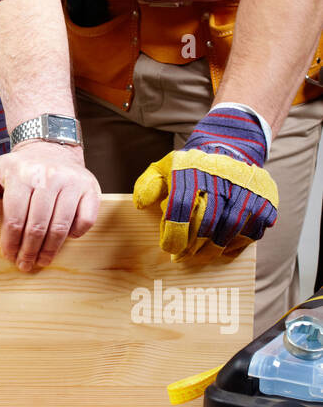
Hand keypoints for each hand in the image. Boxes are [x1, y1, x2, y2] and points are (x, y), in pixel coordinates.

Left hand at [0, 141, 100, 269]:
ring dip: (50, 250)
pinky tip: (65, 238)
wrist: (51, 149)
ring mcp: (72, 182)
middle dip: (29, 251)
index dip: (11, 242)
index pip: (14, 217)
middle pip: (37, 226)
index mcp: (21, 173)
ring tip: (42, 260)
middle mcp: (48, 176)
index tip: (9, 254)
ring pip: (61, 227)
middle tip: (25, 264)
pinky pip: (85, 220)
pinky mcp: (90, 188)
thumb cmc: (20, 168)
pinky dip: (75, 234)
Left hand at [133, 107, 277, 258]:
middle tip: (183, 257)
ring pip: (231, 228)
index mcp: (193, 168)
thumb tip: (141, 203)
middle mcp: (223, 176)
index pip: (182, 204)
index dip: (175, 231)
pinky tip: (223, 248)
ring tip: (201, 256)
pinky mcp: (266, 200)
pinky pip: (253, 230)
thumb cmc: (192, 168)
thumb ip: (148, 184)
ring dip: (214, 248)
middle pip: (208, 220)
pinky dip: (237, 244)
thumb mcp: (164, 168)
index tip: (169, 248)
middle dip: (193, 245)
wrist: (230, 149)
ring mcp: (247, 188)